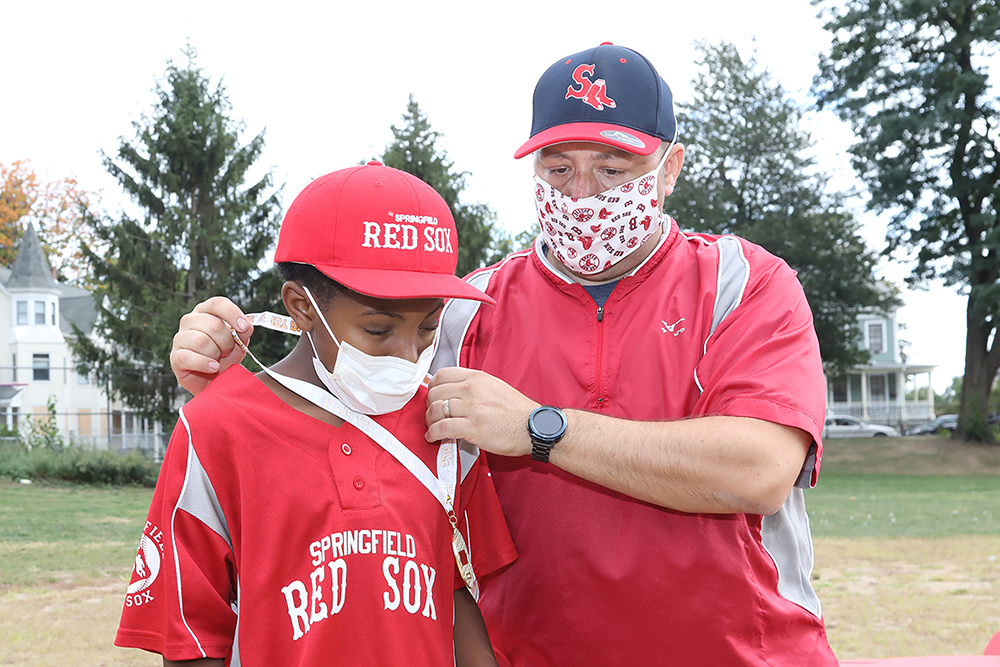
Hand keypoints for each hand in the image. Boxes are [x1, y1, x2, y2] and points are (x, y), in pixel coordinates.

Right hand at [170, 297, 251, 395]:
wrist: (214, 379)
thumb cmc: (224, 356)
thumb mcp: (239, 342)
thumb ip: (243, 331)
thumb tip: (245, 326)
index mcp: (205, 312)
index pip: (217, 304)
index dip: (233, 314)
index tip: (244, 327)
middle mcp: (190, 321)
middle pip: (213, 324)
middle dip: (226, 341)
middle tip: (227, 351)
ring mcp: (180, 338)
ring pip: (202, 341)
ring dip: (216, 353)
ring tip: (217, 360)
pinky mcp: (175, 356)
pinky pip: (189, 357)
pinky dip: (205, 364)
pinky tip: (212, 367)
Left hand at [425, 367, 539, 456]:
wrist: (534, 427)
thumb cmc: (517, 411)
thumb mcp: (495, 387)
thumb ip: (474, 386)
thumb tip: (454, 392)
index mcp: (477, 378)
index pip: (442, 375)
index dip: (432, 387)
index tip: (433, 396)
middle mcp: (472, 389)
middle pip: (435, 393)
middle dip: (429, 405)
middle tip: (433, 414)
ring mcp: (472, 408)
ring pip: (436, 410)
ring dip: (429, 420)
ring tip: (432, 427)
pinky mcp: (472, 428)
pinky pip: (442, 428)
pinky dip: (433, 433)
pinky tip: (434, 437)